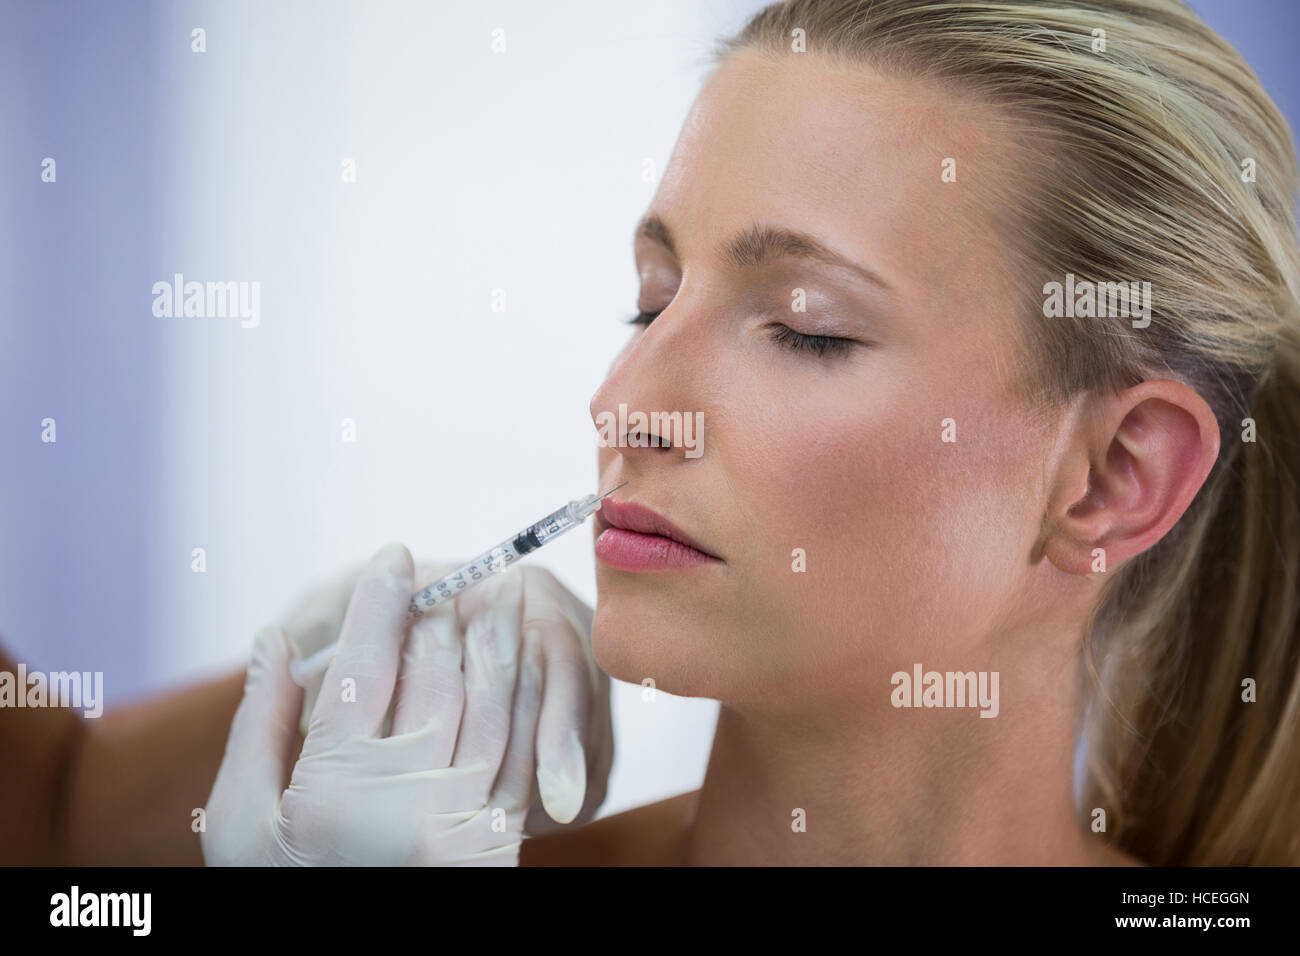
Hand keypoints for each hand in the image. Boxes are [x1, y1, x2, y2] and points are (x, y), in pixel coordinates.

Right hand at [202, 543, 547, 864]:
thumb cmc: (280, 891)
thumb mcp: (240, 825)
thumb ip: (259, 727)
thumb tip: (274, 639)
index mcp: (333, 791)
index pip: (366, 667)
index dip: (383, 602)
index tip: (397, 555)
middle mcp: (405, 802)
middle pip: (437, 676)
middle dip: (447, 610)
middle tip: (455, 566)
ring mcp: (460, 822)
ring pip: (492, 703)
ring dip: (498, 639)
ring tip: (501, 589)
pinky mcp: (495, 841)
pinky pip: (521, 751)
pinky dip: (529, 694)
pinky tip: (526, 656)